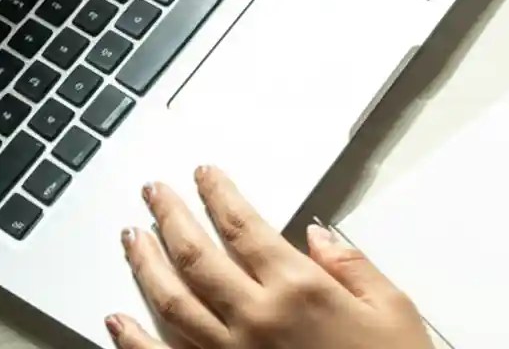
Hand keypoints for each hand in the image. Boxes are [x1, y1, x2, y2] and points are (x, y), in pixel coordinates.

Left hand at [106, 167, 432, 348]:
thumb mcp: (392, 309)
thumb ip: (351, 266)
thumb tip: (318, 237)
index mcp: (300, 291)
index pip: (244, 228)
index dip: (219, 195)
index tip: (205, 175)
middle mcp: (257, 320)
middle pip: (196, 256)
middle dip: (171, 216)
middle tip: (155, 192)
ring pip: (171, 301)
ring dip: (145, 263)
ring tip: (132, 236)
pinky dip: (132, 339)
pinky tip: (117, 319)